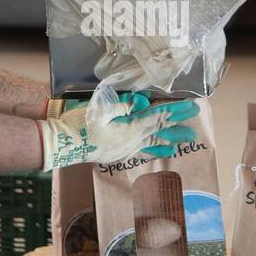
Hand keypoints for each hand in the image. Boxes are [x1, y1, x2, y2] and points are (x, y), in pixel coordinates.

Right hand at [38, 93, 198, 169]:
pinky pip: (142, 150)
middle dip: (178, 126)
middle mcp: (132, 141)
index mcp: (130, 129)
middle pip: (160, 131)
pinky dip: (154, 149)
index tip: (192, 107)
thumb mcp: (99, 109)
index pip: (159, 117)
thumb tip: (144, 102)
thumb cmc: (77, 123)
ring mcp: (125, 149)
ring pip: (153, 143)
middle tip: (195, 127)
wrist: (60, 144)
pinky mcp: (117, 153)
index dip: (176, 111)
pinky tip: (158, 151)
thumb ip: (124, 105)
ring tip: (183, 142)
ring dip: (169, 140)